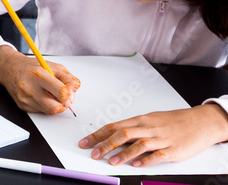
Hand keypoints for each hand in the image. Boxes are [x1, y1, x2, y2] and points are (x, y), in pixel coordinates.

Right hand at [0, 45, 79, 113]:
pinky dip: (44, 106)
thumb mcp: (53, 66)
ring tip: (49, 94)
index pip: (62, 93)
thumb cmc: (32, 67)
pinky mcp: (22, 106)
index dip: (69, 95)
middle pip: (55, 108)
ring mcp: (25, 99)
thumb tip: (73, 94)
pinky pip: (40, 111)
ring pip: (49, 111)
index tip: (68, 93)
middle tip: (61, 98)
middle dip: (62, 105)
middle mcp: (30, 88)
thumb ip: (68, 79)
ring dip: (53, 105)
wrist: (10, 69)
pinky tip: (40, 96)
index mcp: (39, 75)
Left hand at [78, 104, 227, 167]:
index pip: (113, 126)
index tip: (84, 142)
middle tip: (92, 153)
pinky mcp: (174, 150)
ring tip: (110, 161)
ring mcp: (161, 139)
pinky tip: (136, 164)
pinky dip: (146, 160)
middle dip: (105, 144)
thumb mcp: (150, 120)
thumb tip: (112, 136)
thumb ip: (133, 128)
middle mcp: (148, 128)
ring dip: (123, 153)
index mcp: (140, 120)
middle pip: (122, 134)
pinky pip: (158, 155)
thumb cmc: (174, 121)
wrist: (200, 121)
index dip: (97, 135)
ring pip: (138, 144)